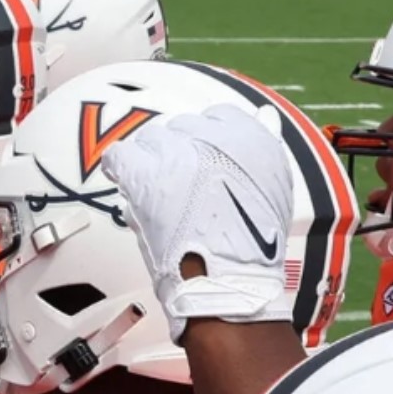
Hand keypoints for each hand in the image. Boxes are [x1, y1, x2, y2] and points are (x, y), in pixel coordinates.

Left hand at [100, 104, 294, 342]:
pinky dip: (119, 168)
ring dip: (150, 163)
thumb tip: (264, 114)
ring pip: (150, 140)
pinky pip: (119, 155)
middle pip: (180, 128)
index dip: (204, 143)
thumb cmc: (251, 246)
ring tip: (156, 195)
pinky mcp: (145, 174)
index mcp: (247, 135)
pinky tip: (123, 181)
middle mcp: (212, 136)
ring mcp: (176, 153)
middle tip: (177, 188)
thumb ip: (262, 146)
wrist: (228, 279)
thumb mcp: (273, 185)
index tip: (200, 166)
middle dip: (176, 154)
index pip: (216, 116)